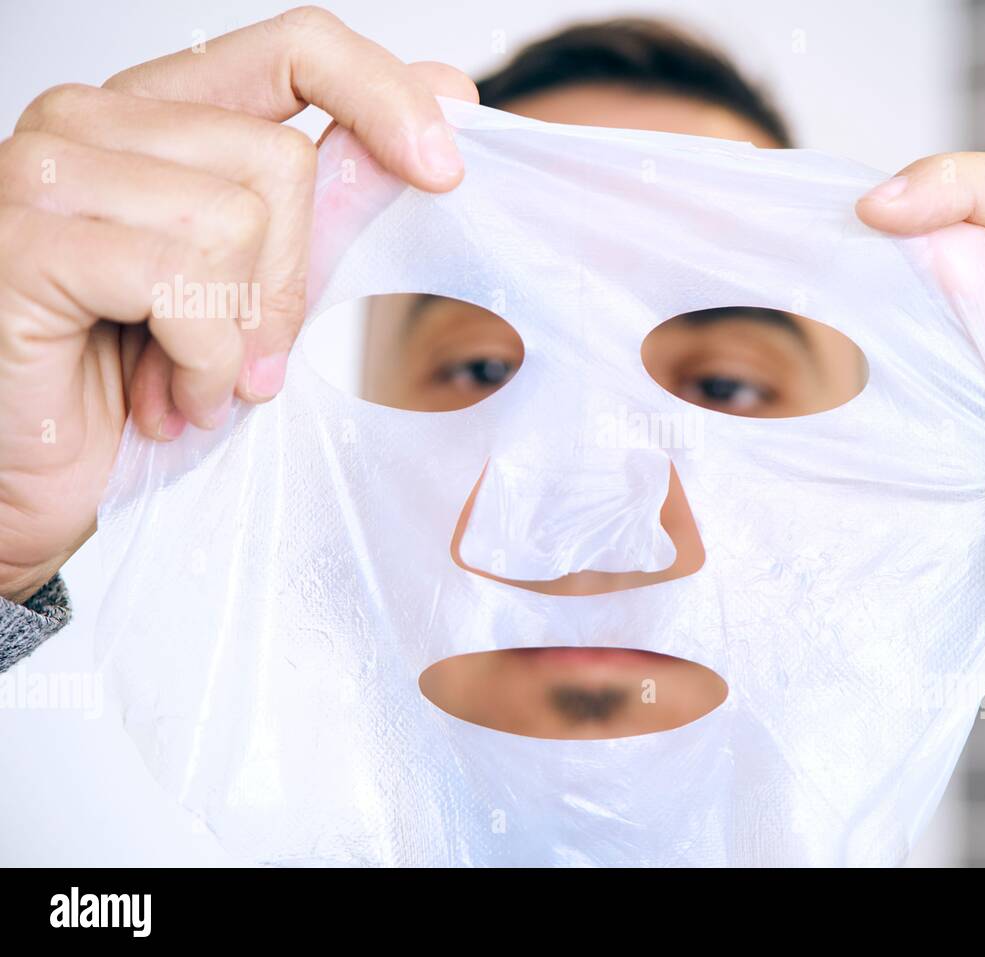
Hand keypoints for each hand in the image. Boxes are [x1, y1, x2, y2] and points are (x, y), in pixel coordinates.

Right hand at [0, 7, 475, 603]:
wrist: (39, 477)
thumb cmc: (145, 383)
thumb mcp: (261, 284)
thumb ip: (336, 193)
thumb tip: (444, 96)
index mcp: (162, 116)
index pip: (295, 48)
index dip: (382, 96)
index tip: (442, 170)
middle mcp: (95, 121)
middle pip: (280, 158)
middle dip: (289, 281)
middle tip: (252, 353)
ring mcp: (46, 170)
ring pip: (234, 218)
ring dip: (238, 332)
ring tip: (199, 378)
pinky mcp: (25, 240)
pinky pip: (178, 279)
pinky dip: (199, 359)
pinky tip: (172, 397)